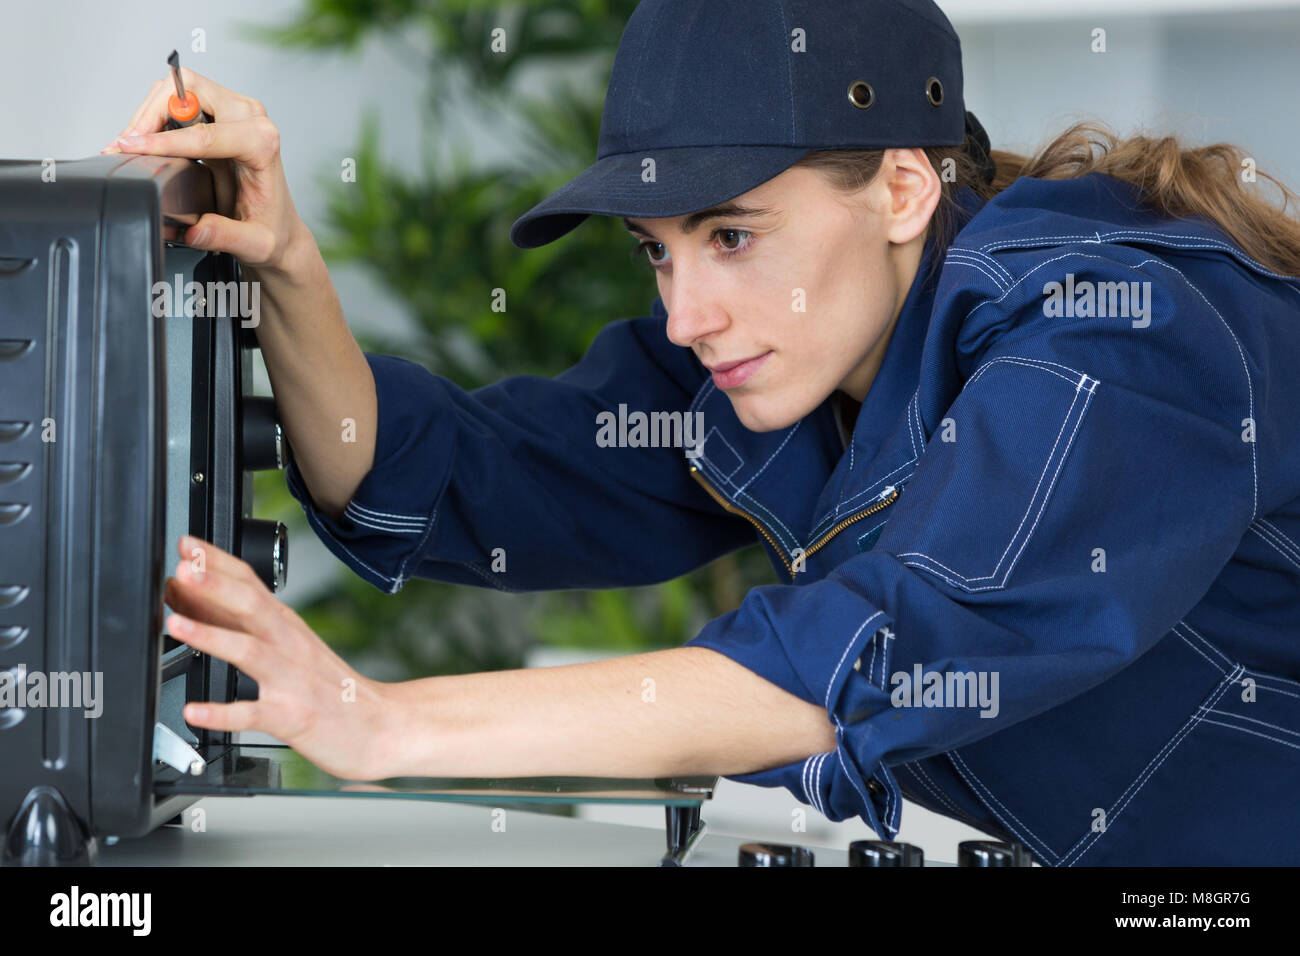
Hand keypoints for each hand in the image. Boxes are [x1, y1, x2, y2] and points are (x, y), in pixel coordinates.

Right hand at [101, 66, 309, 273]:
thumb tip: (193, 231)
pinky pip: (178, 101)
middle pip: (189, 89)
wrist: (280, 227)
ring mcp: (234, 112)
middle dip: (151, 113)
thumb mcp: (256, 243)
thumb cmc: (271, 229)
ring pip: (179, 89)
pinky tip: (142, 141)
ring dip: (148, 113)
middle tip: (126, 144)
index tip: (132, 148)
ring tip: (129, 144)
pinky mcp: (218, 116)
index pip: (205, 134)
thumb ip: (226, 236)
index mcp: (262, 144)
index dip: (163, 141)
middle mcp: (251, 119)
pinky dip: (154, 116)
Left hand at [164, 534, 395, 780]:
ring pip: (250, 651)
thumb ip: (241, 625)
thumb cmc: (329, 686)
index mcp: (287, 625)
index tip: (186, 544)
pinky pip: (253, 713)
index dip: (218, 561)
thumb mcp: (289, 646)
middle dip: (216, 585)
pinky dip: (222, 712)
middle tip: (182, 569)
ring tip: (176, 624)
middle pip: (253, 606)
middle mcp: (290, 646)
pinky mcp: (291, 716)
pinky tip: (195, 711)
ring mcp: (291, 680)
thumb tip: (190, 599)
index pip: (251, 582)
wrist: (377, 725)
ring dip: (211, 635)